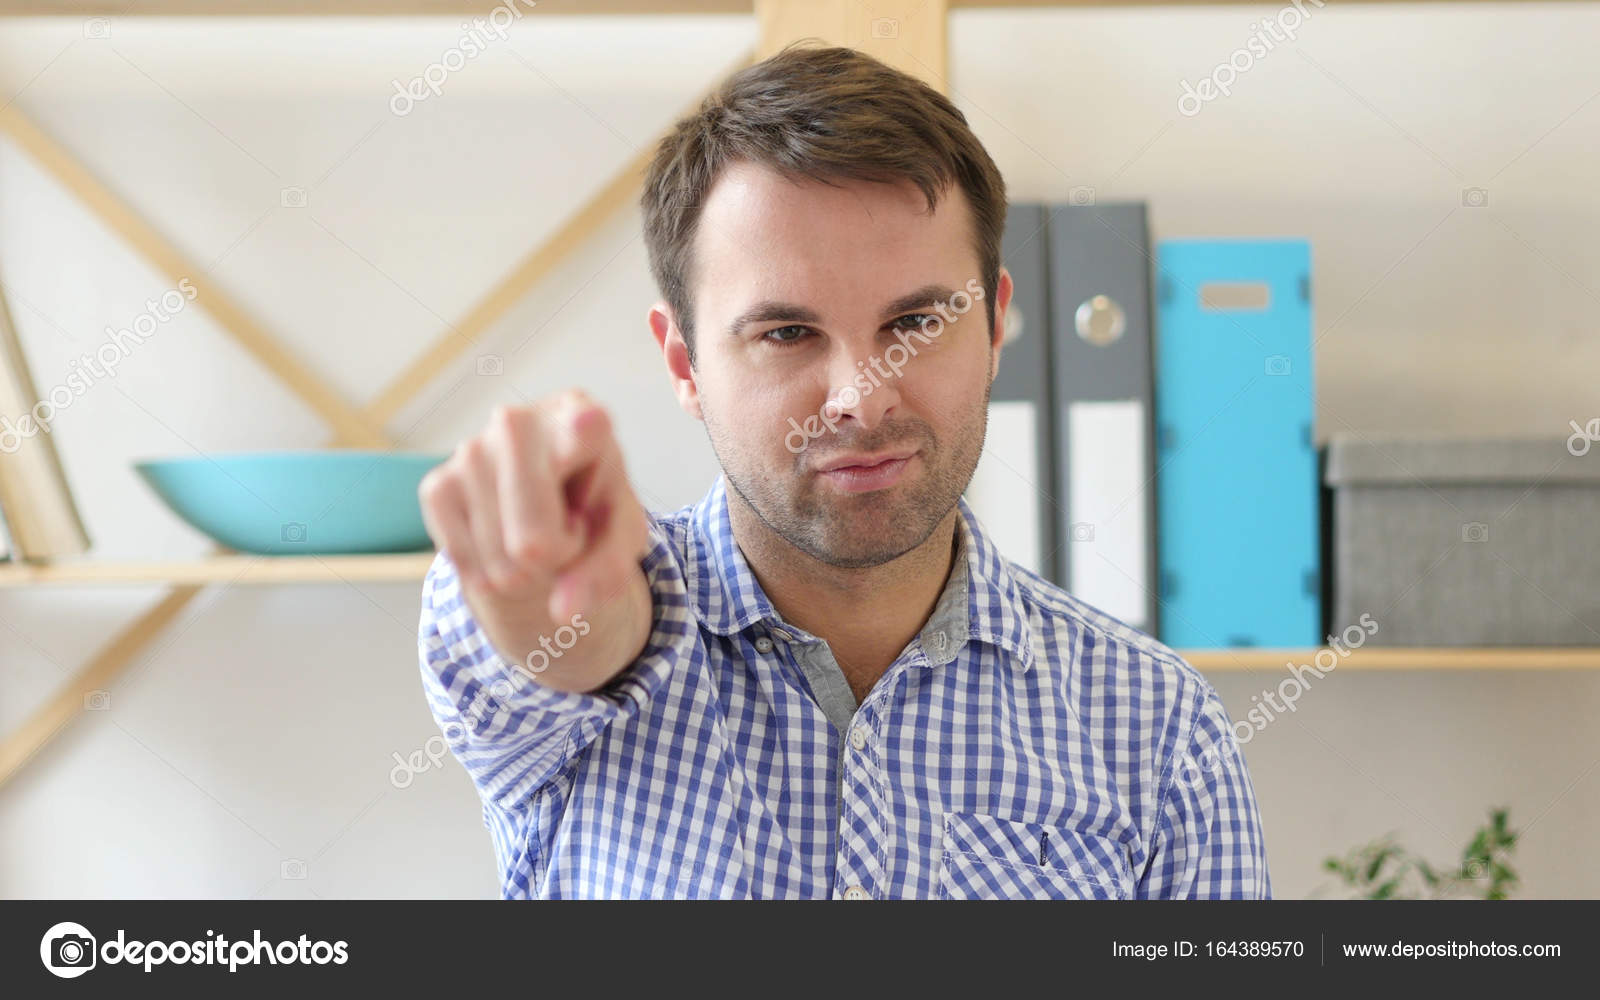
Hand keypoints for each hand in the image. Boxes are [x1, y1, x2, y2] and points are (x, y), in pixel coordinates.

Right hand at [418, 390, 652, 689]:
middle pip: (535, 539)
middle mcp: (519, 422)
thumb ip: (607, 571)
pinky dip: (488, 572)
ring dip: (524, 569)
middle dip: (555, 561)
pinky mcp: (436, 485)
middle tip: (568, 536)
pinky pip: (462, 563)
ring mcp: (471, 450)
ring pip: (502, 561)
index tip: (588, 425)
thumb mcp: (619, 538)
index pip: (583, 428)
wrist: (543, 501)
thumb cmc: (592, 509)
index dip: (581, 434)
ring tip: (535, 533)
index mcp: (581, 417)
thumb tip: (563, 610)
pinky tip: (502, 538)